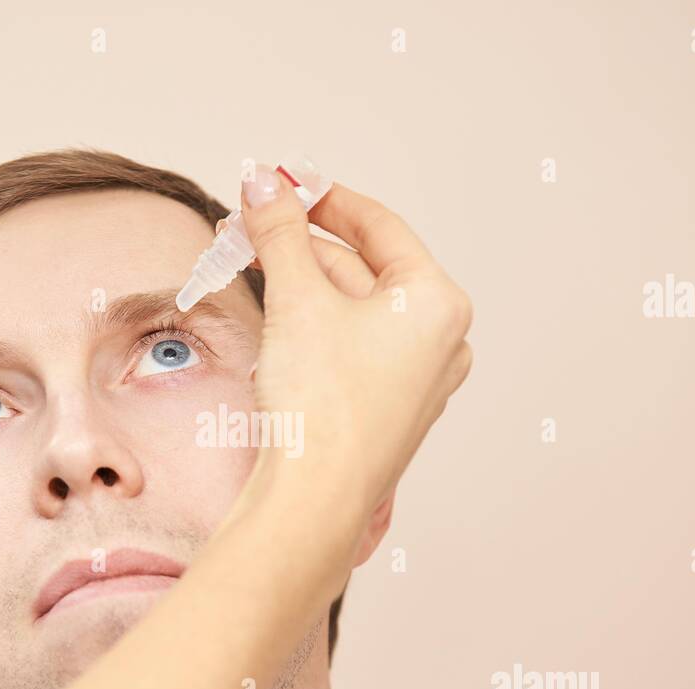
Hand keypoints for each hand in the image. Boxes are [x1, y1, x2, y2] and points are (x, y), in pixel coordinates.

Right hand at [234, 165, 473, 535]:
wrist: (314, 500)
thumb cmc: (322, 405)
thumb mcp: (295, 298)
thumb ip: (280, 232)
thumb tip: (263, 182)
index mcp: (438, 302)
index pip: (379, 226)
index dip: (324, 198)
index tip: (283, 182)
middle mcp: (441, 340)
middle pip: (366, 268)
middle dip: (305, 244)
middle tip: (253, 223)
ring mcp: (418, 380)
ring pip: (356, 310)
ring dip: (304, 283)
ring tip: (253, 264)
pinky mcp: (389, 411)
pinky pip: (354, 349)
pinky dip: (316, 325)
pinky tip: (278, 319)